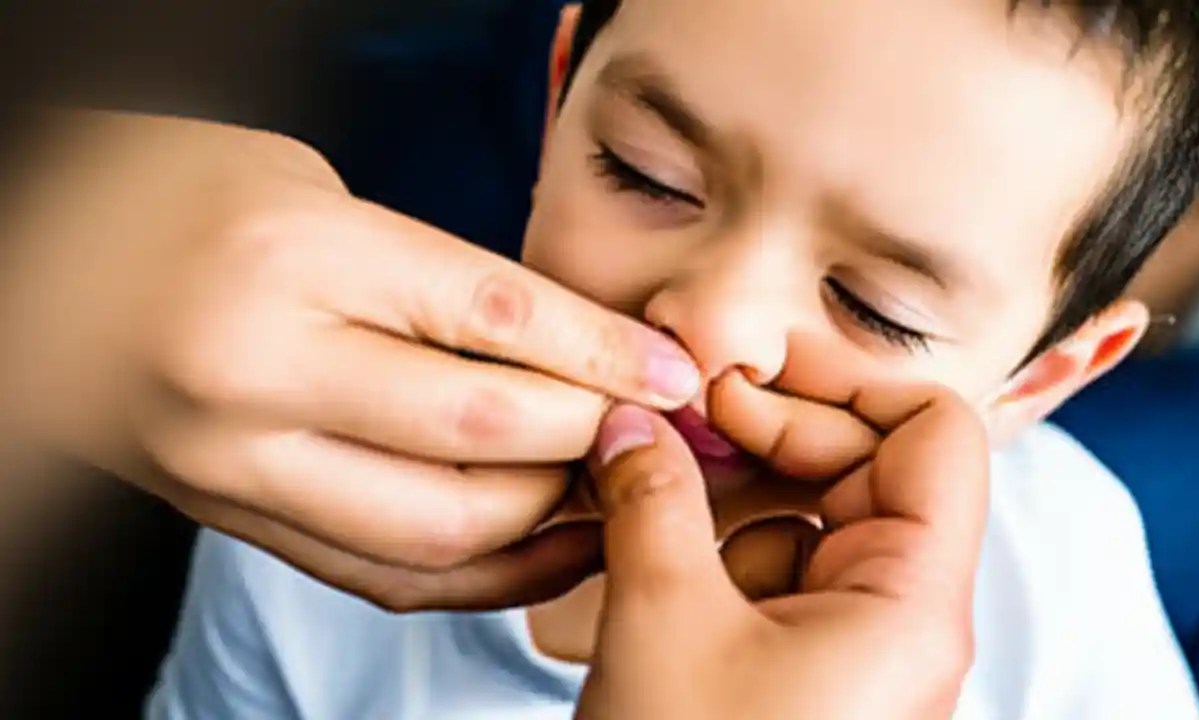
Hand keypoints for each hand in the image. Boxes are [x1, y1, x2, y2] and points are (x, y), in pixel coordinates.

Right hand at [0, 111, 699, 610]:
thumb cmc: (187, 199)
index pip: (495, 320)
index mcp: (290, 257)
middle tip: (649, 428)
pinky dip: (476, 575)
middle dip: (590, 437)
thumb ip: (437, 281)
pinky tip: (540, 551)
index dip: (607, 355)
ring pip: (436, 529)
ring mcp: (233, 459)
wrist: (47, 262)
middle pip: (478, 434)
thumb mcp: (318, 193)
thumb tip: (573, 353)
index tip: (674, 375)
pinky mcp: (229, 514)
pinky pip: (376, 573)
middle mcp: (255, 369)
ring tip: (608, 492)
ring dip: (545, 519)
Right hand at [575, 389, 988, 719]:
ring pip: (810, 519)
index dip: (842, 385)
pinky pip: (777, 576)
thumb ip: (650, 500)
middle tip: (675, 426)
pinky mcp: (806, 672)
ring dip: (728, 496)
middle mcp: (901, 618)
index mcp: (911, 602)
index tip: (740, 376)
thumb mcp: (661, 625)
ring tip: (645, 497)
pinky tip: (653, 562)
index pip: (933, 433)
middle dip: (767, 436)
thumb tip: (630, 422)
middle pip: (865, 467)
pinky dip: (718, 551)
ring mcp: (854, 647)